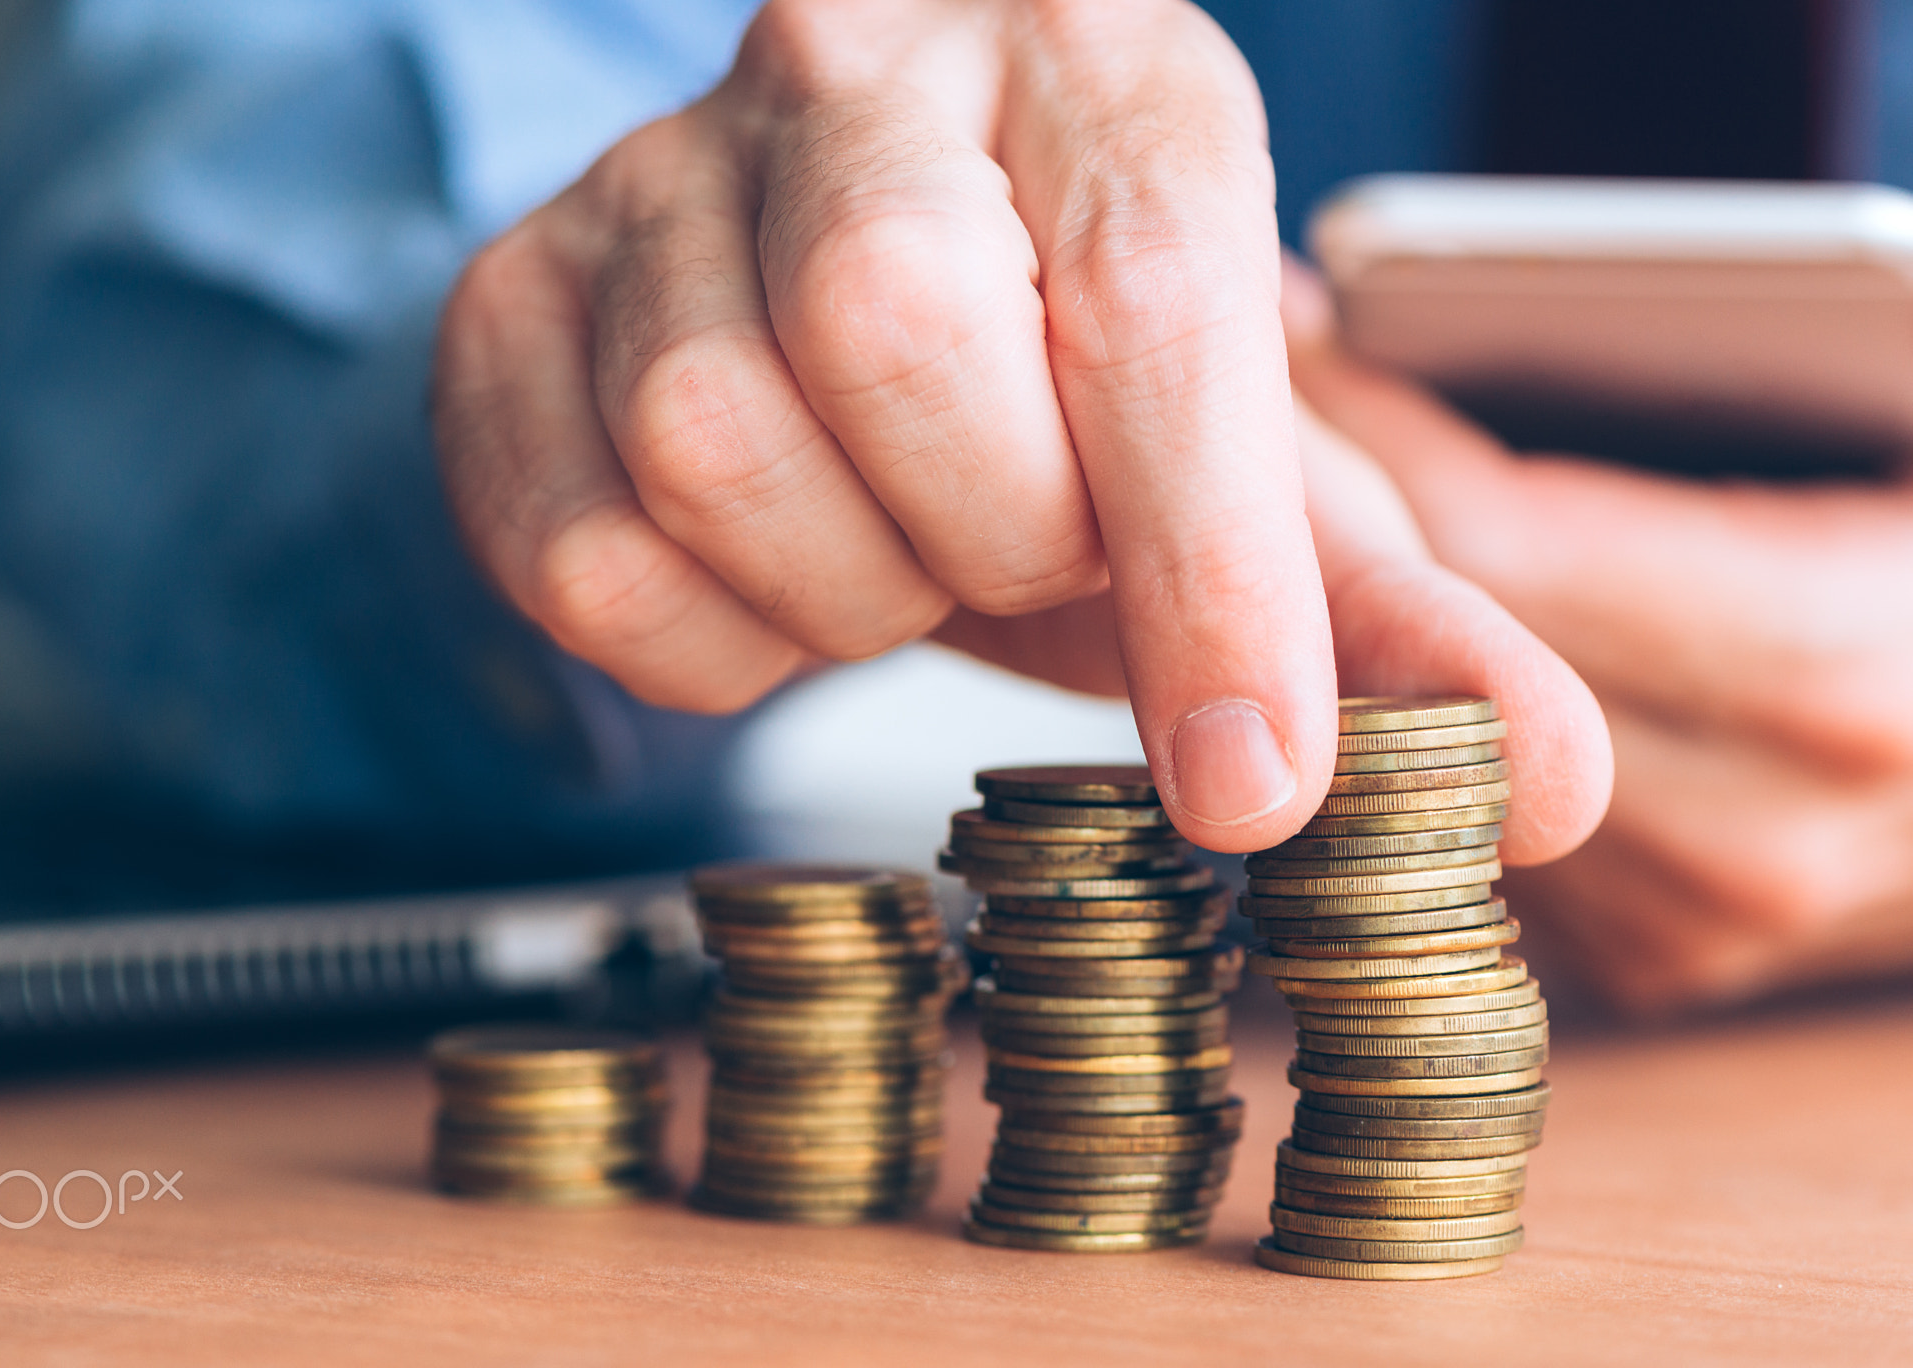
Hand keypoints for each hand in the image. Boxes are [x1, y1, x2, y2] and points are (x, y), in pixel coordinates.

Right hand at [433, 0, 1608, 858]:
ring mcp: (644, 175)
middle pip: (891, 331)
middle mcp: (847, 61)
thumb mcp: (1252, 471)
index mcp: (1085, 56)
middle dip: (992, 531)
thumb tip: (1537, 784)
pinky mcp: (506, 303)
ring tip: (901, 547)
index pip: (1147, 292)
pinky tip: (781, 577)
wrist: (854, 295)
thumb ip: (1389, 613)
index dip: (1209, 563)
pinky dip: (711, 644)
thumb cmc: (1072, 385)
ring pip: (715, 445)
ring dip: (847, 590)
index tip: (1254, 780)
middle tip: (1024, 545)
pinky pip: (584, 554)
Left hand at [1285, 264, 1912, 1010]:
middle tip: (1233, 446)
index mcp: (1825, 661)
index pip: (1492, 548)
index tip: (1279, 352)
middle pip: (1424, 673)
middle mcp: (1752, 827)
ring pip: (1417, 772)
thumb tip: (1434, 308)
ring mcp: (1694, 925)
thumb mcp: (1888, 418)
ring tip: (1285, 536)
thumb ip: (1704, 382)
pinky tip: (1368, 659)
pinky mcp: (1656, 970)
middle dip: (1316, 550)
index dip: (1362, 442)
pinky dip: (1404, 742)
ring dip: (1341, 653)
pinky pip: (1466, 844)